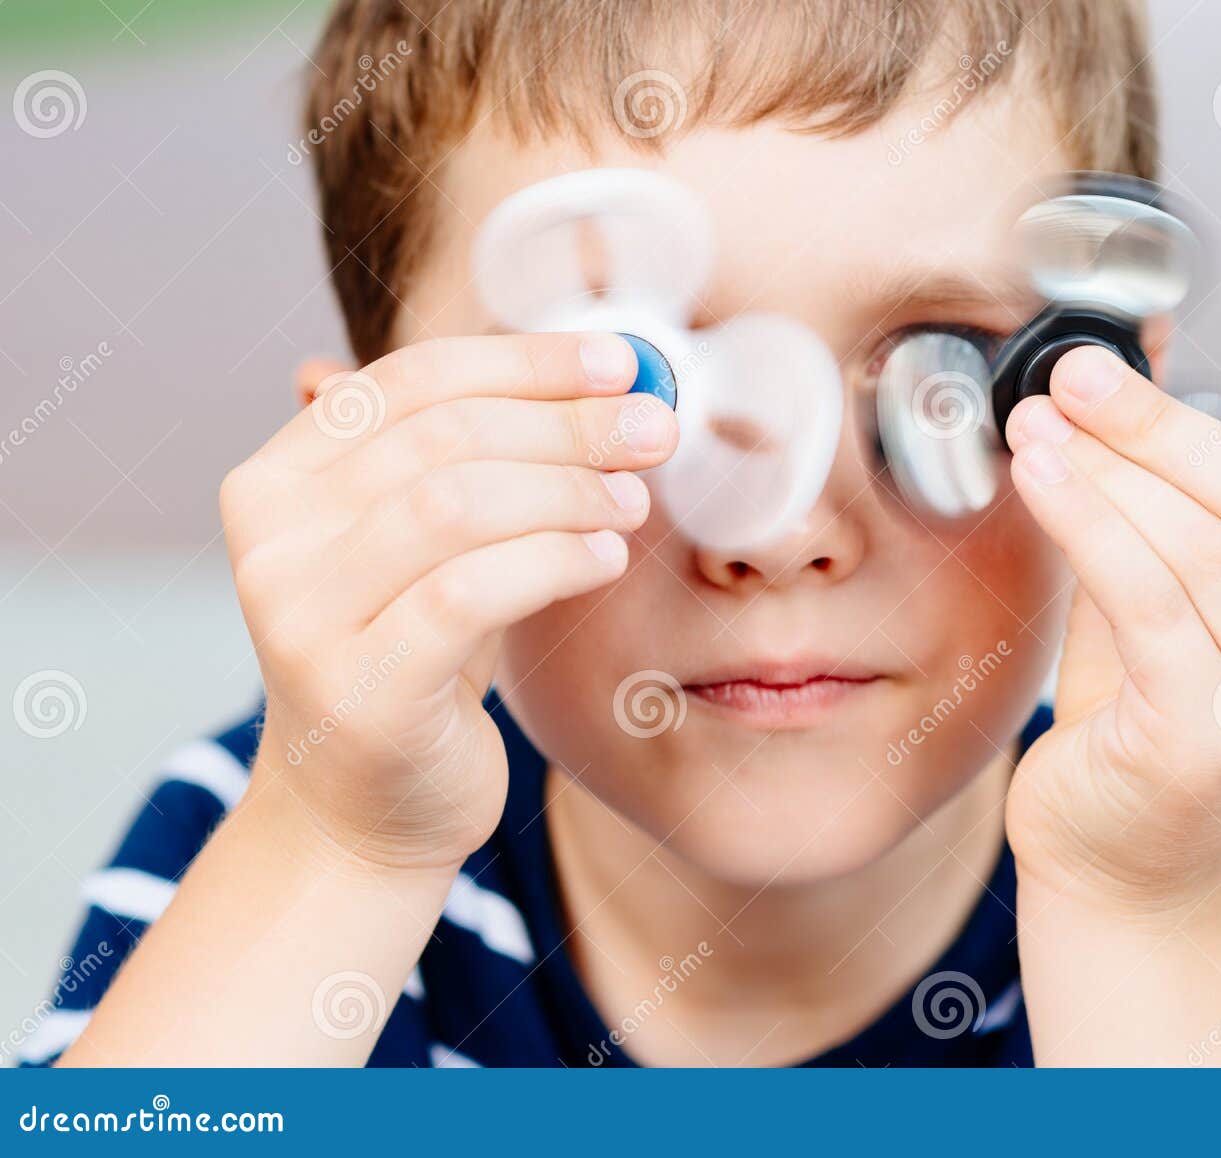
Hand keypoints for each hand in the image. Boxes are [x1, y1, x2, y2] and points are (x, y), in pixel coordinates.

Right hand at [219, 333, 675, 869]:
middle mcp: (272, 537)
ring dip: (567, 492)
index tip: (620, 363)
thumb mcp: (434, 546)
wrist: (364, 810)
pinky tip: (604, 561)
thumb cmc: (416, 659)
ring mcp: (301, 615)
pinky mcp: (357, 686)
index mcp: (281, 477)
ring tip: (630, 505)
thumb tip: (610, 379)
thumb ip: (483, 461)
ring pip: (455, 504)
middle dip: (567, 424)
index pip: (410, 380)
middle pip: (444, 436)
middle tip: (652, 432)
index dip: (526, 361)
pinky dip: (552, 562)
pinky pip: (470, 593)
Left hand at [1002, 346, 1220, 911]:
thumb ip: (1173, 509)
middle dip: (1160, 423)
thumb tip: (1119, 388)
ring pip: (1197, 542)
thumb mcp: (1179, 599)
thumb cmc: (1143, 719)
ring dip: (1104, 466)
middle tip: (1079, 377)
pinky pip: (1140, 593)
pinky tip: (1039, 477)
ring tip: (1038, 425)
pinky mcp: (1209, 740)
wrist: (1114, 859)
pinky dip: (1083, 518)